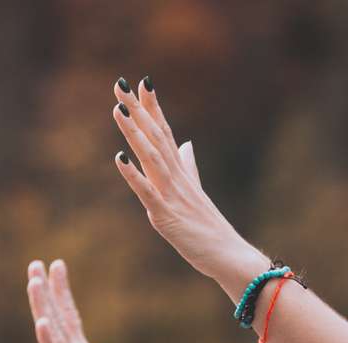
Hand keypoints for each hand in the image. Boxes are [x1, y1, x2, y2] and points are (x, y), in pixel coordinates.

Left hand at [111, 79, 269, 299]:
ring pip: (151, 158)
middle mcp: (176, 178)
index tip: (142, 82)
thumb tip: (185, 145)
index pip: (165, 132)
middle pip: (155, 137)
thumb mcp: (196, 192)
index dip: (153, 107)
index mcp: (181, 173)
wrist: (229, 256)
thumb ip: (188, 166)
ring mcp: (172, 196)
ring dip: (134, 133)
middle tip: (122, 84)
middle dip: (138, 110)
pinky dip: (133, 175)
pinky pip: (147, 192)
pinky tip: (119, 158)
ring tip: (119, 110)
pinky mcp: (166, 216)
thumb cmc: (210, 229)